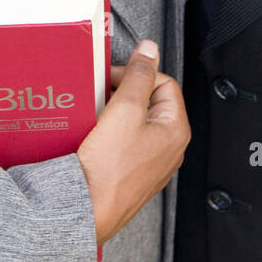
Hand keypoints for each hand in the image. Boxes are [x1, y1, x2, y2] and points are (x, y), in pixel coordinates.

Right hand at [77, 40, 190, 245]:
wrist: (85, 212)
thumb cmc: (108, 172)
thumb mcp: (125, 109)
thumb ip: (139, 75)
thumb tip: (150, 50)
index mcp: (176, 130)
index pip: (163, 82)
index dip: (137, 75)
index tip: (114, 79)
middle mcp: (168, 149)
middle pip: (148, 102)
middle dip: (123, 94)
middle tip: (102, 97)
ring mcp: (149, 164)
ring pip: (133, 123)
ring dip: (113, 114)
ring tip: (95, 118)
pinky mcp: (130, 174)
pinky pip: (122, 143)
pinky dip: (108, 134)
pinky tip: (92, 137)